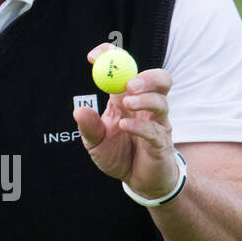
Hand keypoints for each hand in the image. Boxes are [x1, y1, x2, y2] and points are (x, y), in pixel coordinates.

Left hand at [73, 45, 179, 198]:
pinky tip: (125, 126)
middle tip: (129, 83)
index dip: (112, 58)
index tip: (94, 56)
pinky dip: (140, 126)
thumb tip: (79, 110)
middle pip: (159, 79)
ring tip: (128, 103)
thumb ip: (88, 127)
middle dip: (146, 76)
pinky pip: (155, 130)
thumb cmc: (119, 157)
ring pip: (162, 101)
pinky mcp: (162, 143)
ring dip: (145, 99)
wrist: (139, 184)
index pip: (126, 70)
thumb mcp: (96, 143)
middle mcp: (146, 108)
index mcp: (127, 101)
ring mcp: (157, 124)